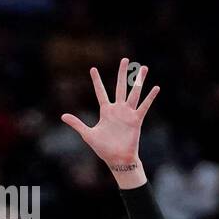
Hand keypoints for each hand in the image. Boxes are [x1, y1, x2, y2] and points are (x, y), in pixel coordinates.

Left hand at [62, 58, 159, 187]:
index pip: (101, 92)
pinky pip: (144, 107)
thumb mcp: (88, 134)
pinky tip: (155, 88)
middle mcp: (118, 109)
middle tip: (125, 59)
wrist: (117, 159)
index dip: (97, 81)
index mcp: (106, 111)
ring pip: (134, 93)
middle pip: (120, 87)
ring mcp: (128, 114)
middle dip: (122, 73)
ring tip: (144, 68)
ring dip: (139, 81)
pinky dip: (150, 97)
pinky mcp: (136, 120)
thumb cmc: (103, 148)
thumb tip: (63, 116)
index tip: (93, 69)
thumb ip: (77, 123)